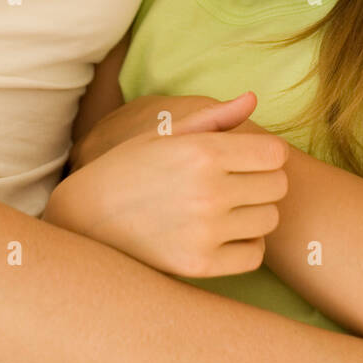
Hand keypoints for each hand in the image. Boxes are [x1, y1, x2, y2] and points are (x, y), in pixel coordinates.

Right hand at [46, 92, 289, 278]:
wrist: (85, 217)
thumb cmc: (129, 167)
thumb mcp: (165, 133)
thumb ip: (214, 117)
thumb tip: (253, 98)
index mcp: (202, 152)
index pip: (275, 154)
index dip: (265, 155)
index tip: (247, 160)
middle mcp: (208, 191)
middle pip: (277, 187)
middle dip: (262, 182)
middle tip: (237, 184)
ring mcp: (204, 231)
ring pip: (269, 220)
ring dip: (255, 213)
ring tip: (227, 208)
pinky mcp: (199, 264)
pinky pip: (253, 254)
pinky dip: (245, 245)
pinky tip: (222, 234)